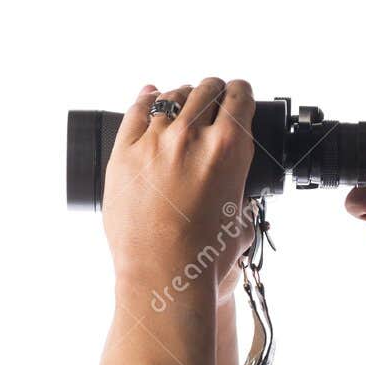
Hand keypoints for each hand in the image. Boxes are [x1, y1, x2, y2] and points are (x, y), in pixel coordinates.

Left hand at [101, 78, 257, 289]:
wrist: (162, 276)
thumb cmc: (204, 258)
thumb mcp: (241, 220)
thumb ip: (242, 192)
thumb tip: (239, 188)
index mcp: (228, 149)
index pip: (239, 96)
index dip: (241, 94)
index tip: (238, 97)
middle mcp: (191, 137)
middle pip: (206, 89)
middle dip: (214, 92)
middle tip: (213, 102)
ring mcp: (154, 142)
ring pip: (171, 96)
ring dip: (182, 98)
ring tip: (183, 107)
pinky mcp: (123, 153)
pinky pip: (136, 111)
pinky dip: (147, 100)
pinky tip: (151, 97)